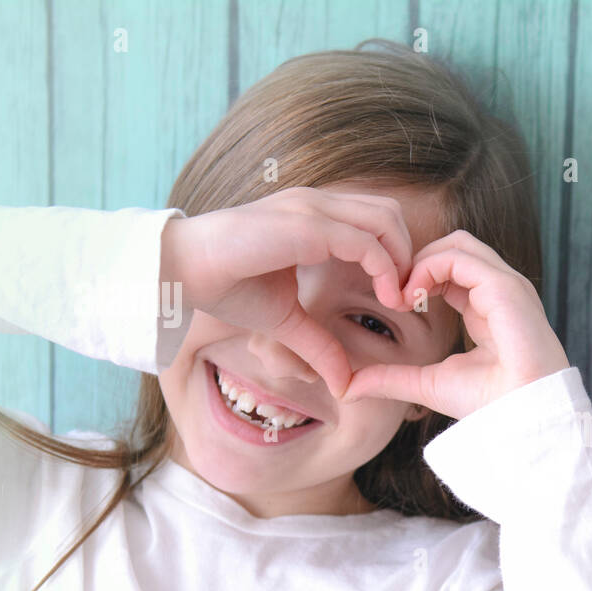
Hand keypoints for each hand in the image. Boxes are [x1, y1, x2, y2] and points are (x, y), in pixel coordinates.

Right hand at [159, 187, 413, 397]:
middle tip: (406, 297)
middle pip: (390, 213)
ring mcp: (313, 209)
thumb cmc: (226, 287)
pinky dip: (385, 269)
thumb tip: (345, 385)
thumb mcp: (287, 322)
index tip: (398, 298)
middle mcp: (318, 205)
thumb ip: (320, 346)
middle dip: (409, 252)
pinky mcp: (308, 224)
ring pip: (386, 220)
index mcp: (315, 217)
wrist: (183, 271)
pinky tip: (385, 298)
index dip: (396, 256)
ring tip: (397, 299)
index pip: (376, 221)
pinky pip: (365, 241)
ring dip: (402, 259)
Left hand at [339, 230, 569, 419]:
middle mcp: (500, 289)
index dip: (418, 276)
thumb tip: (349, 387)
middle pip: (454, 246)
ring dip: (420, 262)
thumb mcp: (428, 384)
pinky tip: (413, 296)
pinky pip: (460, 257)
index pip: (451, 268)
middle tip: (394, 293)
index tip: (395, 303)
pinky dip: (429, 268)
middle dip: (417, 261)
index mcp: (488, 306)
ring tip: (402, 295)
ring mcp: (506, 285)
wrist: (524, 416)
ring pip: (457, 244)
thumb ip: (392, 378)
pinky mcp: (505, 287)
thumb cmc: (489, 404)